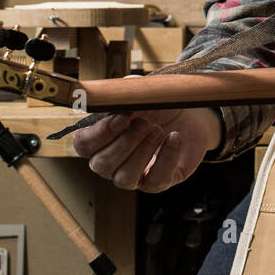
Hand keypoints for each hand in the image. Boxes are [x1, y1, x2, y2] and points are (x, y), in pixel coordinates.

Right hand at [72, 106, 222, 192]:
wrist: (191, 112)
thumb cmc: (159, 104)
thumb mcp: (139, 92)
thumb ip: (121, 94)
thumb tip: (108, 97)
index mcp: (102, 140)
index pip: (83, 146)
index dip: (98, 134)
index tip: (121, 118)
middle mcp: (114, 163)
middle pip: (101, 165)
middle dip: (124, 142)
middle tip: (145, 122)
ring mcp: (136, 175)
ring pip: (125, 178)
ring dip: (142, 152)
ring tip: (158, 130)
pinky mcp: (159, 182)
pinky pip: (156, 181)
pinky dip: (166, 157)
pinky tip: (174, 137)